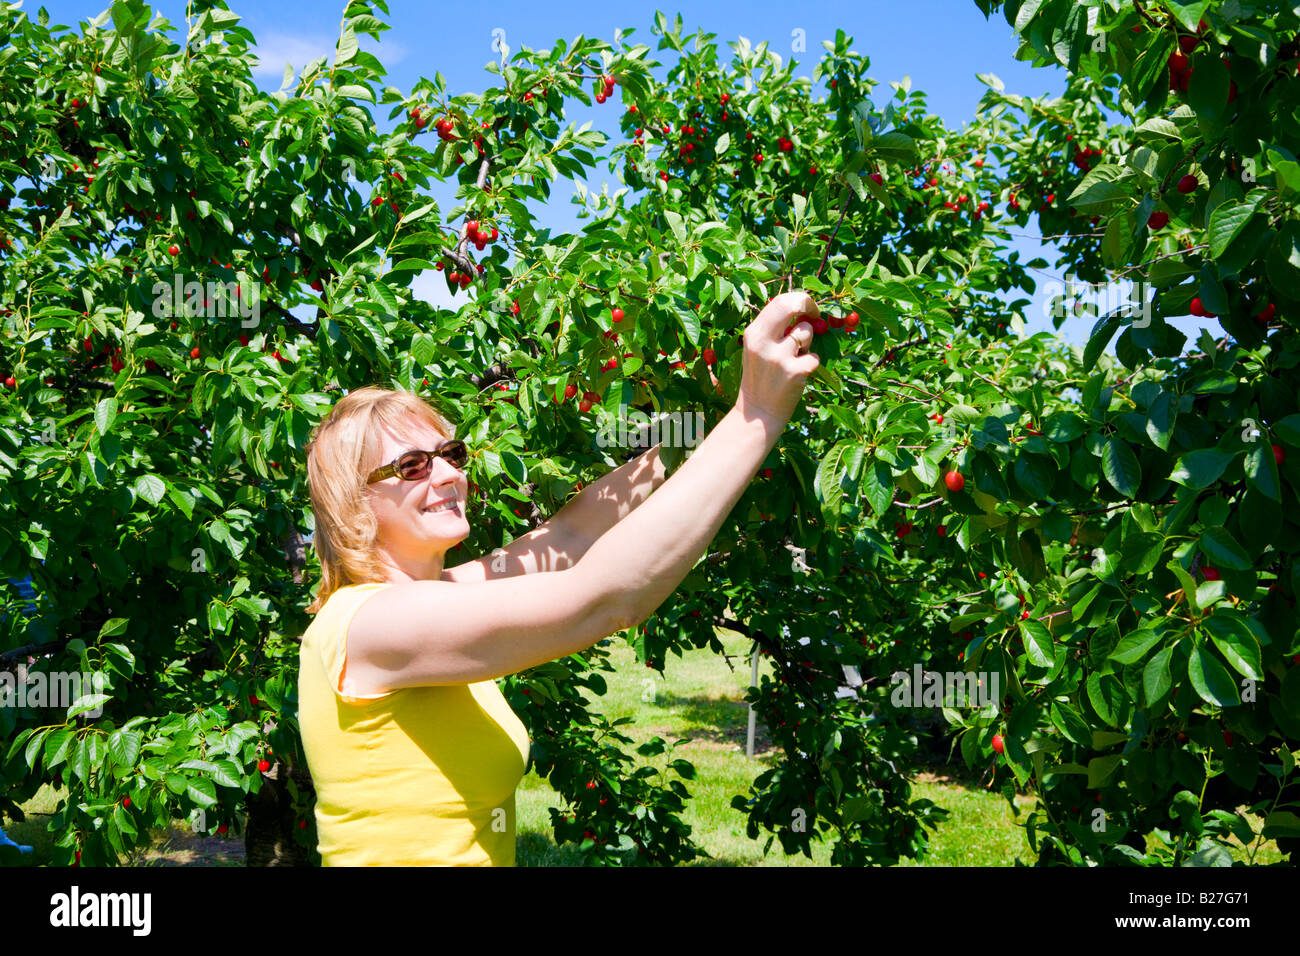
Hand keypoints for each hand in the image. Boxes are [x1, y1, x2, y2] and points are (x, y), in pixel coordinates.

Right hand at [736, 291, 820, 423]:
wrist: (758, 415)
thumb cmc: (761, 378)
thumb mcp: (757, 349)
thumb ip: (774, 328)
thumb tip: (801, 308)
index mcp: (753, 333)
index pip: (779, 301)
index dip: (799, 299)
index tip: (807, 309)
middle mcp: (763, 341)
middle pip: (792, 305)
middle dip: (808, 305)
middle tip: (815, 314)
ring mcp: (779, 357)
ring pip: (807, 331)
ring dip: (808, 342)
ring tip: (795, 357)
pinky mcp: (795, 372)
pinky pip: (814, 356)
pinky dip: (810, 363)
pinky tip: (798, 373)